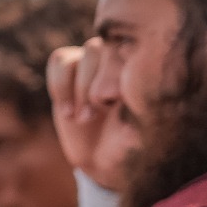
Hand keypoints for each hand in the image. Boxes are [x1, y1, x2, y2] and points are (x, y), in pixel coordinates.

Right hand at [47, 40, 136, 190]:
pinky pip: (60, 60)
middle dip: (105, 79)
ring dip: (84, 87)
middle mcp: (124, 60)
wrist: (102, 158)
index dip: (125, 73)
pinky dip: (61, 86)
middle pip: (115, 47)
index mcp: (146, 71)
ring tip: (85, 119)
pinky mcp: (69, 67)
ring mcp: (96, 61)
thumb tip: (131, 84)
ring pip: (89, 52)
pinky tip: (68, 112)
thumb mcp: (139, 132)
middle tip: (101, 109)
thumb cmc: (128, 144)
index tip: (118, 99)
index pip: (141, 52)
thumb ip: (139, 107)